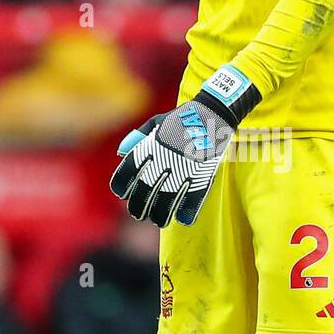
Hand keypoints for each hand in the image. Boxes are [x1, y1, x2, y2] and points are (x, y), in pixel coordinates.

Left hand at [110, 64, 259, 227]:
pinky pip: (192, 201)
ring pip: (166, 202)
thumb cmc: (182, 117)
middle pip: (144, 192)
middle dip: (138, 207)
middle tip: (138, 214)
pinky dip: (187, 213)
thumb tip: (120, 153)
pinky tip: (182, 219)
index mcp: (150, 147)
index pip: (128, 172)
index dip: (122, 187)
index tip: (123, 194)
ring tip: (158, 220)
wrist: (212, 113)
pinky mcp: (201, 176)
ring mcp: (182, 170)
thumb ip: (137, 138)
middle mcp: (163, 161)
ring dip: (159, 215)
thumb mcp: (156, 122)